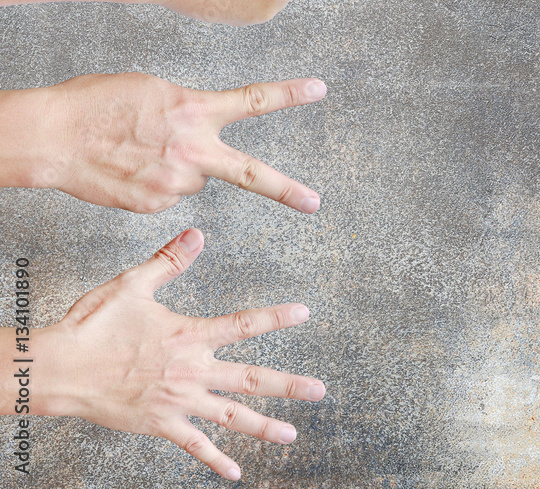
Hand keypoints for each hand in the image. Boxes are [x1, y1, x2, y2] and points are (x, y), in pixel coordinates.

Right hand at [33, 229, 325, 480]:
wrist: (59, 369)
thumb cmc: (93, 326)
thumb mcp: (133, 285)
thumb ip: (170, 262)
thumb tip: (197, 235)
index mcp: (189, 336)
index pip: (243, 325)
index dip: (276, 318)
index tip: (304, 313)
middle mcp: (192, 372)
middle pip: (250, 379)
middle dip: (288, 385)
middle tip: (319, 391)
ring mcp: (179, 401)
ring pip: (231, 417)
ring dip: (264, 426)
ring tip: (292, 434)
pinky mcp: (161, 424)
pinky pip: (195, 446)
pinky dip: (216, 460)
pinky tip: (235, 472)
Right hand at [36, 72, 326, 213]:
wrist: (52, 137)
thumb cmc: (97, 104)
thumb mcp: (153, 90)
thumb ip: (187, 110)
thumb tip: (200, 131)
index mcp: (195, 110)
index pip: (252, 100)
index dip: (289, 94)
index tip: (320, 89)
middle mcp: (192, 149)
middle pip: (250, 174)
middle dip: (286, 190)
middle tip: (315, 203)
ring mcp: (175, 181)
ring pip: (193, 178)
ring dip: (177, 167)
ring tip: (139, 151)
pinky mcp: (155, 204)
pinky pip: (168, 193)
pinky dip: (154, 183)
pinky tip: (129, 169)